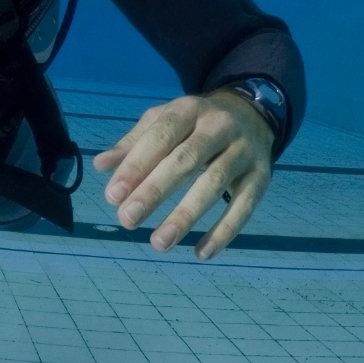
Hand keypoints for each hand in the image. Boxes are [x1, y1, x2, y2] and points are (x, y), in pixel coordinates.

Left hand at [93, 89, 273, 260]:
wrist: (252, 112)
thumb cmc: (194, 123)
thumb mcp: (164, 121)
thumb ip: (133, 144)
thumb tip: (100, 166)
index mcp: (188, 110)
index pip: (159, 137)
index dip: (135, 166)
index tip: (113, 196)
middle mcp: (219, 127)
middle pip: (185, 161)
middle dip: (154, 191)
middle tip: (127, 220)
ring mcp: (244, 151)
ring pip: (215, 185)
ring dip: (185, 216)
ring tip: (158, 243)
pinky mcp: (263, 176)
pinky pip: (244, 206)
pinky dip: (224, 231)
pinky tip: (201, 252)